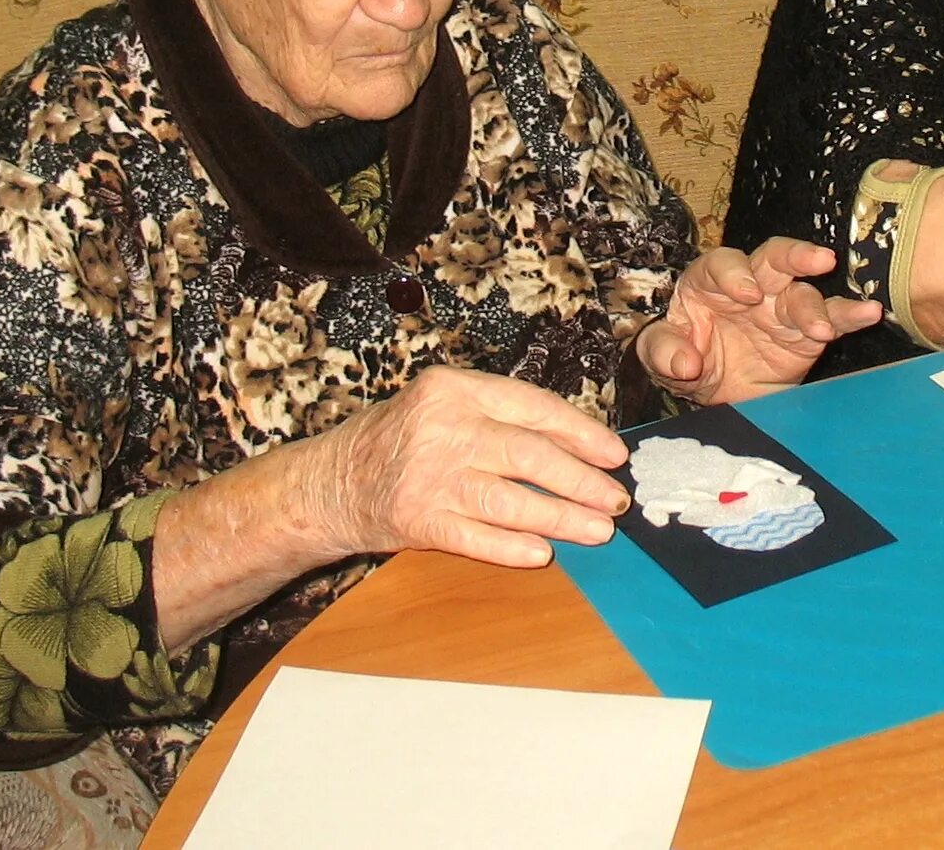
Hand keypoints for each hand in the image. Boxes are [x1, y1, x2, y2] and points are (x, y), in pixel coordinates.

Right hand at [303, 365, 632, 568]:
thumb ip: (503, 418)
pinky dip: (512, 547)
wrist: (327, 482)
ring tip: (597, 531)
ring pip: (509, 501)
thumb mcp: (445, 407)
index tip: (615, 455)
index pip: (534, 408)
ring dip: (561, 519)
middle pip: (529, 457)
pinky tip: (543, 554)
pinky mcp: (415, 520)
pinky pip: (475, 537)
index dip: (582, 434)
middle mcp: (441, 428)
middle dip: (581, 482)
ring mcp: (426, 476)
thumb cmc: (402, 441)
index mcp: (455, 390)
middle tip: (616, 501)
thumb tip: (583, 447)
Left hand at [638, 238, 882, 404]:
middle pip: (776, 258)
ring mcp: (783, 308)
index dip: (735, 274)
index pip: (724, 264)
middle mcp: (753, 285)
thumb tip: (686, 361)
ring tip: (825, 326)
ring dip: (818, 306)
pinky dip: (851, 316)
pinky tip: (869, 312)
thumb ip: (664, 351)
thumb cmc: (685, 354)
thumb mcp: (659, 354)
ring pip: (806, 293)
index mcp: (711, 280)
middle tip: (818, 261)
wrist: (712, 392)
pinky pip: (833, 321)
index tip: (747, 294)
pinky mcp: (808, 335)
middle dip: (797, 256)